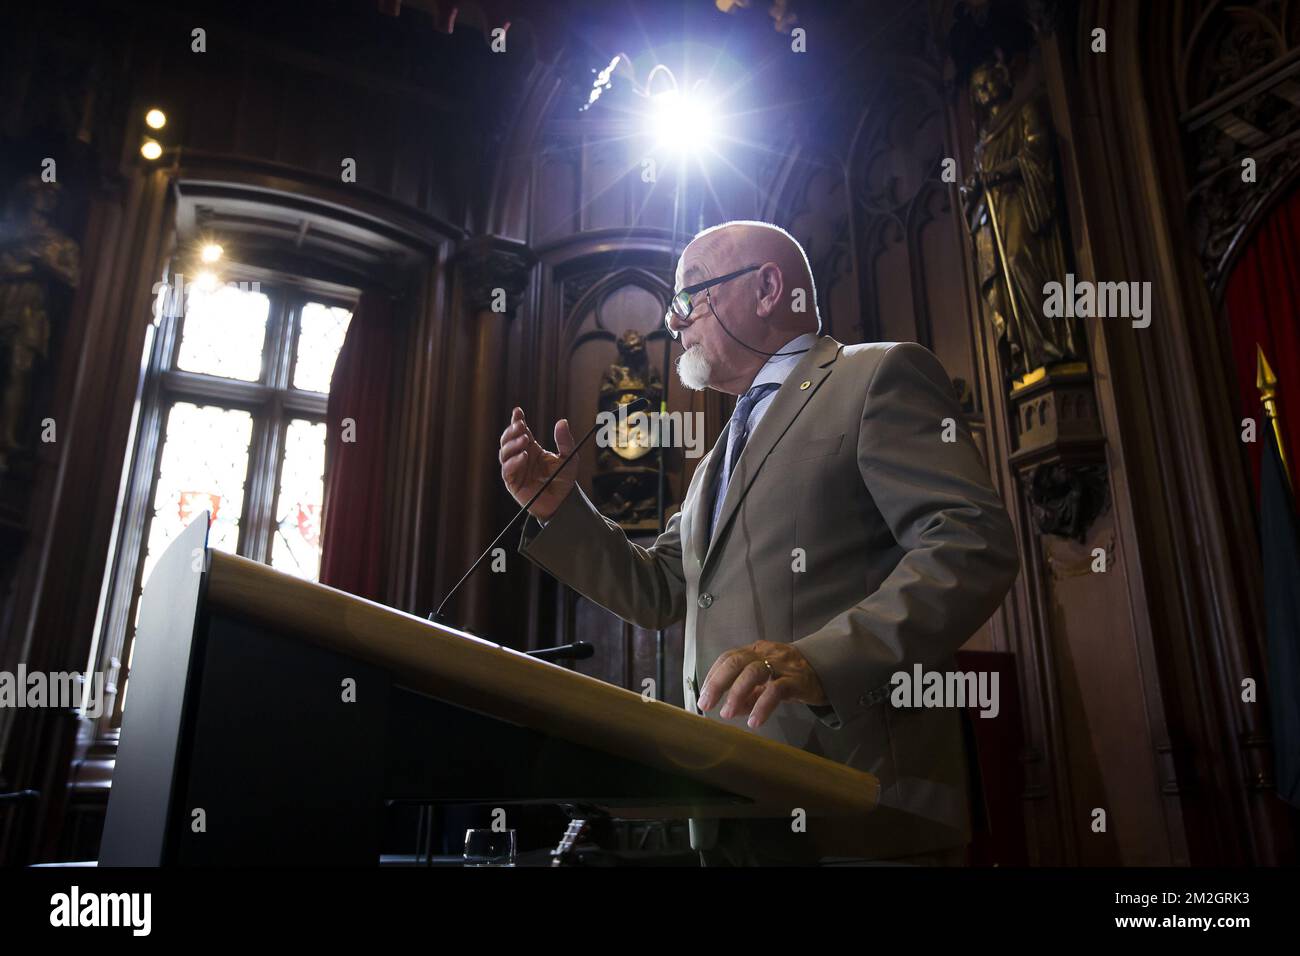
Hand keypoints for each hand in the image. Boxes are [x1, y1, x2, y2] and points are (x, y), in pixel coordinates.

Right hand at [499, 407, 577, 521]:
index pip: (520, 431)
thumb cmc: (564, 479)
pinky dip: (514, 461)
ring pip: (504, 452)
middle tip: (521, 425)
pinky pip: (507, 470)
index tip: (518, 411)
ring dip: (512, 444)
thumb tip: (562, 421)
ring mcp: (515, 469)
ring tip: (525, 439)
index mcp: (532, 448)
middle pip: (508, 439)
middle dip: (512, 430)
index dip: (517, 420)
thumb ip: (565, 441)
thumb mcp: (569, 457)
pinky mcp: (512, 483)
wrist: (562, 502)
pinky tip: (524, 456)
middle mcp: (520, 457)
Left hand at [697, 641, 827, 728]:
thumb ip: (748, 694)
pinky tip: (754, 721)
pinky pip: (776, 690)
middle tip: (706, 705)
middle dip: (717, 683)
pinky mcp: (797, 680)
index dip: (713, 676)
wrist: (827, 670)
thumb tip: (729, 710)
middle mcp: (766, 653)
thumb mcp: (766, 683)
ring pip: (754, 671)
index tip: (703, 696)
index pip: (728, 657)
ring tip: (727, 713)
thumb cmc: (791, 676)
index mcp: (755, 651)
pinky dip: (762, 706)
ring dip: (737, 693)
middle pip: (736, 661)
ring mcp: (782, 664)